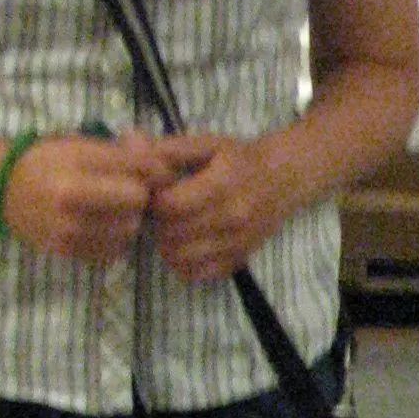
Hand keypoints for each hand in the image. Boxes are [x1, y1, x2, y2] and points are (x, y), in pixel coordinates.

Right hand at [0, 131, 163, 265]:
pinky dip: (114, 239)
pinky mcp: (67, 251)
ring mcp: (67, 230)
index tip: (152, 171)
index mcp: (75, 165)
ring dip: (129, 219)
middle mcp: (70, 200)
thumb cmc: (48, 160)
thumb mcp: (82, 145)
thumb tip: (165, 167)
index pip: (136, 170)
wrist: (4, 189)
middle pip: (137, 202)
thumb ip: (123, 154)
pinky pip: (113, 251)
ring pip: (129, 230)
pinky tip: (102, 226)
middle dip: (139, 195)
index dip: (152, 170)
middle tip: (127, 190)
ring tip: (114, 209)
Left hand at [133, 129, 299, 285]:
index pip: (171, 205)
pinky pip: (200, 274)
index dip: (154, 201)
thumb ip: (172, 149)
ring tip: (169, 230)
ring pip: (182, 257)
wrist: (284, 179)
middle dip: (157, 224)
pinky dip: (184, 266)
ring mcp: (237, 241)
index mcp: (222, 183)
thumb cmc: (241, 159)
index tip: (156, 194)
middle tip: (160, 213)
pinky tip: (184, 248)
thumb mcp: (209, 143)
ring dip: (166, 246)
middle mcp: (232, 216)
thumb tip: (134, 150)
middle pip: (172, 233)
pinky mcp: (240, 259)